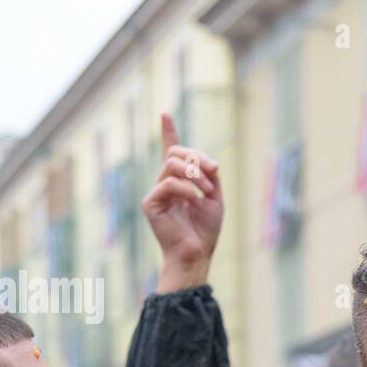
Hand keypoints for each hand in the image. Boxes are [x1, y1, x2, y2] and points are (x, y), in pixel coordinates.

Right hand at [142, 113, 222, 292]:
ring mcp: (157, 192)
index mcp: (180, 182)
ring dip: (195, 173)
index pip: (172, 152)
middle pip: (176, 153)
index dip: (169, 133)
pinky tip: (195, 199)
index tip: (165, 114)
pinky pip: (169, 183)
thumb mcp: (215, 197)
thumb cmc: (205, 230)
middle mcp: (165, 184)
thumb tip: (207, 162)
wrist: (196, 253)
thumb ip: (210, 176)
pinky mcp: (151, 203)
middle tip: (213, 172)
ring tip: (207, 190)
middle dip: (197, 157)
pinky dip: (187, 188)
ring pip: (171, 164)